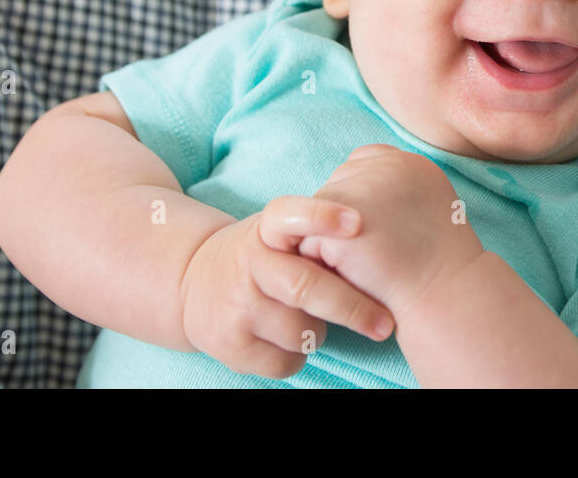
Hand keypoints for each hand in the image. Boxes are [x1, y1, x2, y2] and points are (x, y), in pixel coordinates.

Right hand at [179, 196, 395, 379]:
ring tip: (307, 317)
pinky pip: (288, 362)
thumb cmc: (262, 255)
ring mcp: (237, 306)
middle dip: (352, 307)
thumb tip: (380, 243)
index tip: (357, 222)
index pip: (290, 215)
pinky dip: (299, 356)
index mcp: (266, 230)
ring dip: (319, 332)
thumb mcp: (278, 232)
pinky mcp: (231, 345)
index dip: (322, 217)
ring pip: (303, 333)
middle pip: (307, 287)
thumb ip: (316, 236)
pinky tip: (286, 338)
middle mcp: (249, 264)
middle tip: (385, 323)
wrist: (192, 283)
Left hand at [286, 144, 483, 319]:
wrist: (446, 298)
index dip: (361, 206)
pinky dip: (324, 266)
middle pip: (334, 189)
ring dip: (331, 244)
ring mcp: (362, 188)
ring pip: (316, 217)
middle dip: (342, 224)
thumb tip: (338, 200)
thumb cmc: (435, 268)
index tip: (385, 235)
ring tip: (369, 264)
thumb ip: (390, 192)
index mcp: (410, 162)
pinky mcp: (338, 219)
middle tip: (381, 253)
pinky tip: (355, 276)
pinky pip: (308, 244)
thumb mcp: (425, 213)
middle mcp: (386, 166)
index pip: (359, 167)